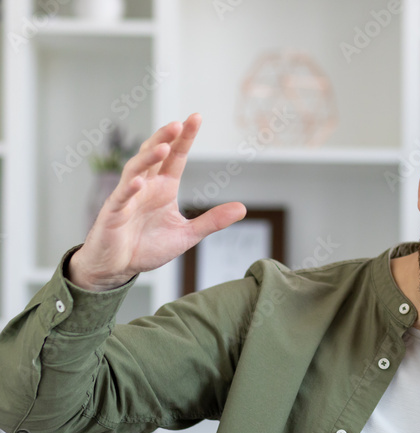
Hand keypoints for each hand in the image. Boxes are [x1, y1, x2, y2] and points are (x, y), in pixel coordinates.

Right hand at [68, 113, 246, 290]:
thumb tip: (243, 208)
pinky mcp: (113, 213)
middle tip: (180, 124)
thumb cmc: (148, 246)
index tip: (196, 117)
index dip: (185, 139)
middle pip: (154, 155)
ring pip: (136, 169)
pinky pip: (121, 197)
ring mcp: (127, 197)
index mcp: (164, 187)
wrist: (119, 266)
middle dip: (166, 138)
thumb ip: (212, 220)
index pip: (176, 158)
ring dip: (148, 158)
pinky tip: (140, 181)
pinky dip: (129, 189)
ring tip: (164, 148)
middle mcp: (145, 186)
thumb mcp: (187, 234)